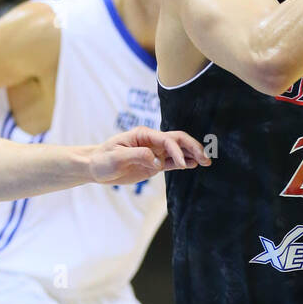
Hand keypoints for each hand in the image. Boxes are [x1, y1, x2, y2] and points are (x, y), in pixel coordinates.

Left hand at [88, 127, 210, 183]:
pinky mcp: (154, 164)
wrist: (96, 168)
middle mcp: (151, 141)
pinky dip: (184, 163)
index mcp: (143, 135)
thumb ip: (137, 156)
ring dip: (192, 155)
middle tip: (206, 158)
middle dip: (193, 148)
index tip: (182, 164)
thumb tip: (158, 162)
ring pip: (178, 151)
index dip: (177, 151)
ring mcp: (154, 152)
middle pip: (177, 140)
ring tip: (207, 162)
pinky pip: (172, 162)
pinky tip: (195, 165)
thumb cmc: (103, 160)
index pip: (166, 140)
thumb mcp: (116, 157)